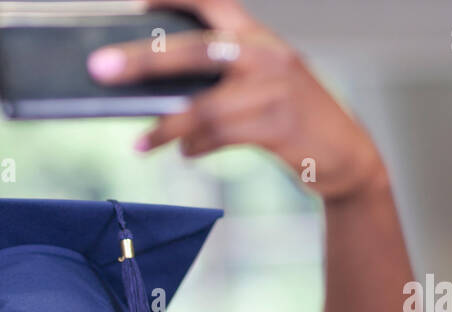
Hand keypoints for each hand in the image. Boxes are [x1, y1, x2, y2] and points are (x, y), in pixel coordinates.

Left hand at [87, 0, 387, 201]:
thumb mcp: (261, 88)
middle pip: (195, 51)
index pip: (213, 2)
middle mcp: (267, 54)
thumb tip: (159, 101)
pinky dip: (194, 146)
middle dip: (144, 59)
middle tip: (102, 67)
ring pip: (203, 105)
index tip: (136, 1)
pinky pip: (220, 136)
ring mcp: (274, 89)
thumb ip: (218, 85)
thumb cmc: (294, 121)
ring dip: (165, 126)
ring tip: (140, 142)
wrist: (348, 156)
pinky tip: (182, 152)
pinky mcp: (278, 126)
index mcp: (259, 37)